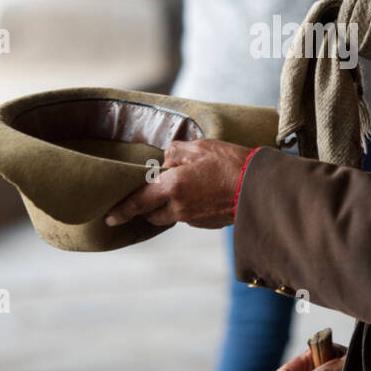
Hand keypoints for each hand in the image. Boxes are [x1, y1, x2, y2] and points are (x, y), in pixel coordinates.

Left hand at [104, 139, 251, 229]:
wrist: (260, 188)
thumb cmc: (231, 163)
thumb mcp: (200, 147)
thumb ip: (175, 152)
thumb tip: (165, 160)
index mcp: (173, 187)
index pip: (138, 202)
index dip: (121, 211)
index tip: (109, 217)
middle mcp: (179, 207)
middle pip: (152, 213)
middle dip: (148, 205)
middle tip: (154, 190)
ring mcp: (193, 218)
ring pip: (171, 216)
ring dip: (169, 206)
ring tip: (183, 188)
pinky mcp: (206, 224)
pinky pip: (188, 217)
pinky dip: (188, 207)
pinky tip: (202, 193)